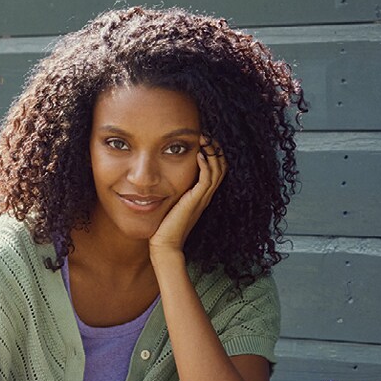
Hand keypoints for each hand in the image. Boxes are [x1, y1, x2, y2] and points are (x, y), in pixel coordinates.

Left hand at [150, 137, 226, 257]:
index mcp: (201, 195)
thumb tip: (160, 178)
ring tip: (204, 139)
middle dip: (215, 148)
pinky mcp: (196, 201)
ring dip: (212, 152)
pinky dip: (206, 165)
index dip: (212, 153)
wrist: (164, 245)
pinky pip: (207, 179)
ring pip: (217, 170)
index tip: (201, 140)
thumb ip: (171, 190)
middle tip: (205, 134)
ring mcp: (202, 198)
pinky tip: (199, 154)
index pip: (215, 169)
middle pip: (221, 166)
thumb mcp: (169, 202)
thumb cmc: (163, 227)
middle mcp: (205, 195)